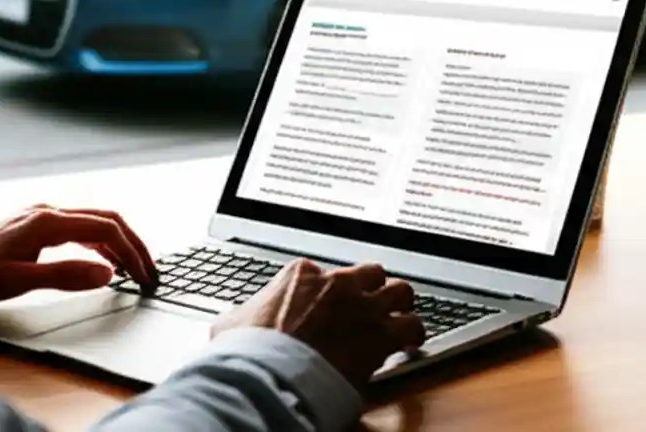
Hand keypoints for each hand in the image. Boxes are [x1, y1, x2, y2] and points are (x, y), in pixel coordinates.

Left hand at [0, 205, 157, 303]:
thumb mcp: (19, 281)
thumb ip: (66, 276)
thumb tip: (108, 273)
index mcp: (48, 222)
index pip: (107, 230)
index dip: (132, 253)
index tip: (146, 276)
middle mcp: (48, 212)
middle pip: (107, 220)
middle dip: (133, 244)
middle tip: (150, 271)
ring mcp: (40, 217)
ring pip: (94, 222)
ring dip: (118, 244)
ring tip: (133, 269)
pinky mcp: (33, 226)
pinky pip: (78, 228)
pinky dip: (98, 243)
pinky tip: (101, 261)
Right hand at [209, 259, 424, 385]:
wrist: (270, 373)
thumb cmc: (248, 352)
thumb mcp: (232, 324)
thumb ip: (243, 315)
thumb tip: (234, 322)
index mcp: (301, 275)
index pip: (325, 272)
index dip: (330, 292)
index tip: (329, 306)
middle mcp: (337, 283)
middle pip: (369, 272)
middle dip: (373, 287)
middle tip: (372, 304)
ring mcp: (362, 306)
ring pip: (399, 290)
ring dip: (400, 304)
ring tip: (399, 316)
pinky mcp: (381, 334)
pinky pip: (412, 325)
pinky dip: (414, 333)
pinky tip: (410, 342)